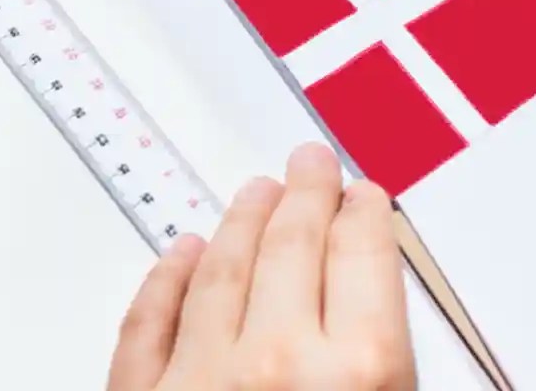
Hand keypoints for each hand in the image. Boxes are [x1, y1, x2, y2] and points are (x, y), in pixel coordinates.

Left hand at [107, 144, 416, 390]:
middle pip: (293, 248)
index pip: (363, 256)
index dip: (362, 213)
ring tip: (255, 195)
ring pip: (220, 273)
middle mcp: (279, 365)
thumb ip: (389, 362)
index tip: (361, 197)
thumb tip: (384, 321)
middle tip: (309, 166)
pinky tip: (179, 257)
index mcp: (362, 371)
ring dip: (240, 224)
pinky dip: (163, 283)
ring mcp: (202, 382)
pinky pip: (146, 328)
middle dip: (304, 196)